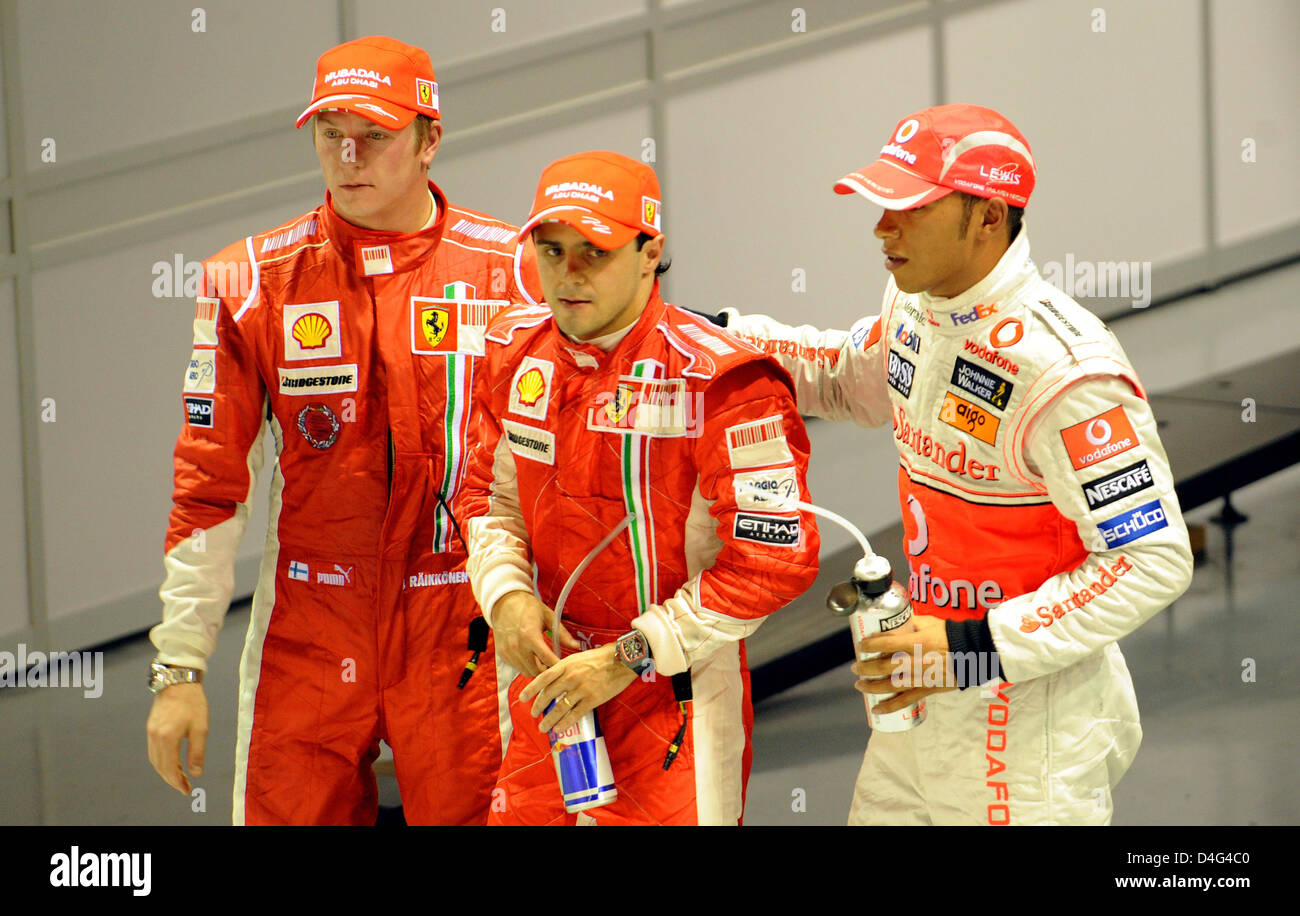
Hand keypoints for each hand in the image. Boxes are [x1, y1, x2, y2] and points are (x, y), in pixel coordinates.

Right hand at [146, 681, 208, 793]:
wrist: (179, 681)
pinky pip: (153, 751)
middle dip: (172, 779)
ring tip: (180, 776)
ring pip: (155, 760)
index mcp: (167, 738)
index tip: (186, 790)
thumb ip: (197, 752)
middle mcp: (155, 737)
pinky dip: (161, 760)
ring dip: (166, 771)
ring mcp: (150, 732)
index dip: (177, 782)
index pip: (170, 768)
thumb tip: (196, 773)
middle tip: (184, 786)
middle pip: (160, 766)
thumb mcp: (201, 728)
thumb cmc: (193, 703)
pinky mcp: (151, 727)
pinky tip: (172, 761)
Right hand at [492, 590, 579, 676]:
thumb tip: (577, 646)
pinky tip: (531, 656)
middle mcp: (517, 646)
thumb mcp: (548, 617)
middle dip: (547, 670)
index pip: (547, 660)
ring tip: (543, 660)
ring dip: (536, 669)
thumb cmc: (528, 607)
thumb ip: (562, 634)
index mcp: (530, 636)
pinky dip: (525, 665)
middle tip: (554, 663)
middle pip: (536, 671)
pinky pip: (517, 667)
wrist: (505, 602)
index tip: (565, 665)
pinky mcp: (502, 654)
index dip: (558, 665)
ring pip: (526, 672)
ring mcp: (508, 651)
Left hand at [520, 643, 637, 732]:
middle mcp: (571, 677)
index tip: (522, 698)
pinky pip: (575, 715)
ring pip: (560, 708)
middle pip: (549, 695)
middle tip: (534, 714)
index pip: (543, 678)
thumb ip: (564, 667)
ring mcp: (581, 689)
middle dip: (539, 706)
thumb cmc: (600, 657)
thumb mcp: (578, 657)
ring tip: (543, 727)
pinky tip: (559, 729)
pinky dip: (565, 723)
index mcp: (566, 665)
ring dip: (549, 719)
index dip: (531, 689)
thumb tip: (552, 678)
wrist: (621, 660)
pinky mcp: (592, 700)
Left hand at [853, 614, 955, 713]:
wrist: (974, 652)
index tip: (860, 646)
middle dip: (866, 668)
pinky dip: (890, 707)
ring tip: (860, 685)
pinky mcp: (928, 690)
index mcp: (916, 642)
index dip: (870, 645)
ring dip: (872, 687)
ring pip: (891, 686)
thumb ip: (909, 621)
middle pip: (884, 668)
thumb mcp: (929, 622)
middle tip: (856, 667)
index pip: (886, 644)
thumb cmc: (951, 634)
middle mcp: (916, 661)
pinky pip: (906, 701)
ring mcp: (921, 678)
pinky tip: (876, 710)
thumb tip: (891, 618)